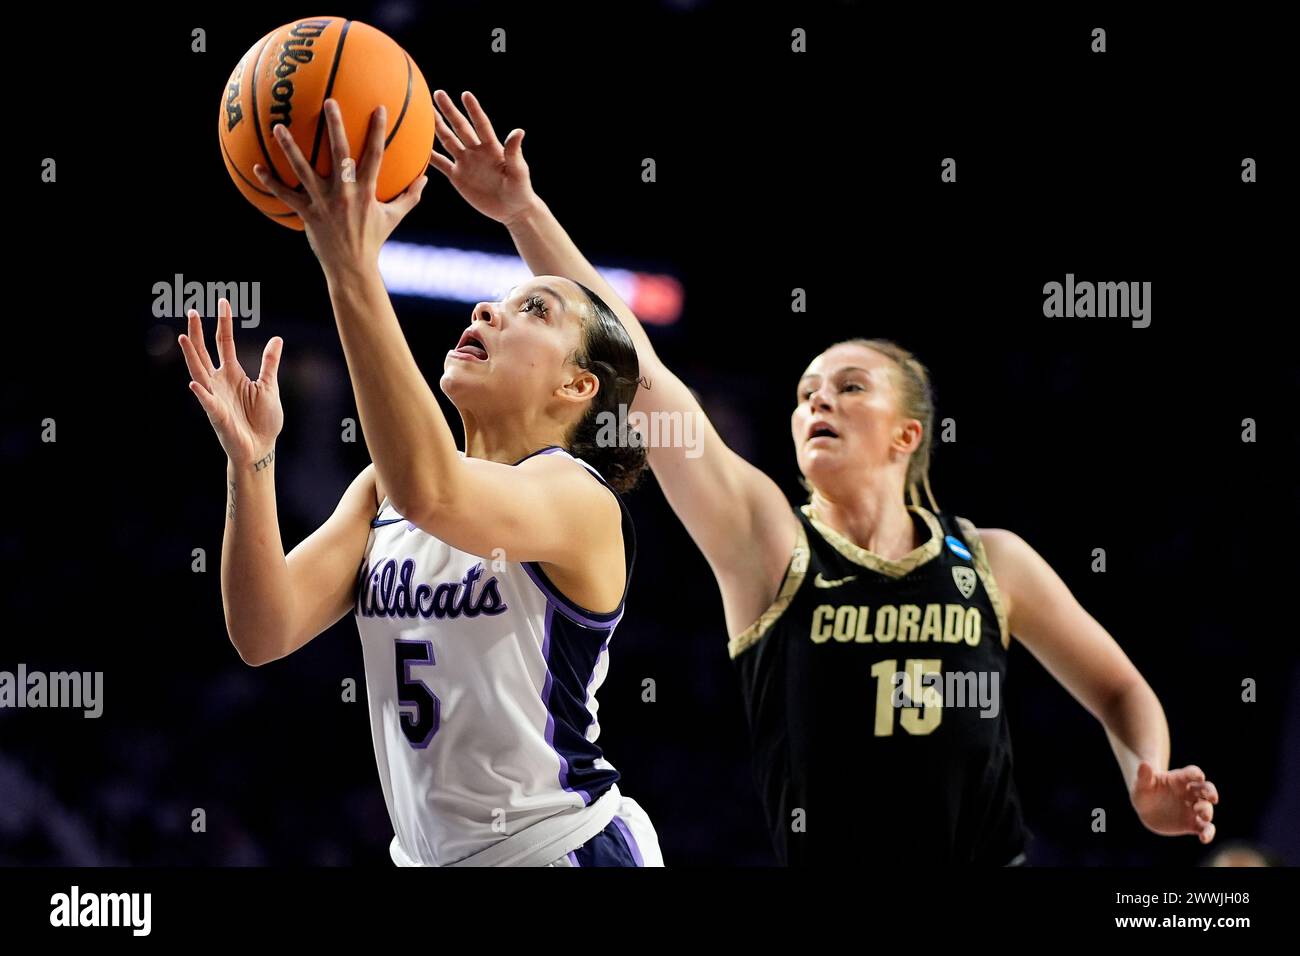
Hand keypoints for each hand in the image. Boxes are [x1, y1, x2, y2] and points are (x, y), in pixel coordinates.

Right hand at [178, 298, 283, 466]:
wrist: (261, 447)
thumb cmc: (263, 420)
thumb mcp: (269, 386)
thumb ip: (270, 363)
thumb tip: (277, 338)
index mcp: (233, 374)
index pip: (225, 343)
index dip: (223, 323)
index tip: (222, 302)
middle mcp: (220, 382)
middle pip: (204, 352)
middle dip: (198, 333)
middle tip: (192, 311)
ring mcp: (215, 397)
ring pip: (199, 371)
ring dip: (191, 355)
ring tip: (183, 337)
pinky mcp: (217, 415)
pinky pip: (207, 402)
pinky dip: (201, 393)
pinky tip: (194, 382)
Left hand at [253, 99, 427, 272]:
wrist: (353, 267)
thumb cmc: (373, 240)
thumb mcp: (394, 217)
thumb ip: (410, 196)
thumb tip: (426, 179)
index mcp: (366, 191)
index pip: (375, 155)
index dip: (377, 131)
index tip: (379, 108)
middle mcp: (344, 192)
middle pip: (339, 152)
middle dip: (335, 125)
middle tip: (329, 101)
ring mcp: (323, 202)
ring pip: (304, 169)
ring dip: (290, 148)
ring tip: (278, 127)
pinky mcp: (307, 213)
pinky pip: (286, 195)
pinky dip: (271, 182)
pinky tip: (257, 167)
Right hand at [427, 90, 537, 225]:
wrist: (512, 210)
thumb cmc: (520, 190)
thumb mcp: (519, 171)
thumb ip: (514, 152)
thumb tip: (519, 131)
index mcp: (492, 148)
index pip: (481, 124)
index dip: (473, 110)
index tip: (465, 94)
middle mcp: (476, 151)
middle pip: (459, 127)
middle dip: (449, 111)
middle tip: (437, 93)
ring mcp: (465, 163)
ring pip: (447, 141)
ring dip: (436, 127)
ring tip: (423, 113)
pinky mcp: (458, 177)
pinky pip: (440, 164)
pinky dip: (429, 156)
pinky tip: (417, 147)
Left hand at [1131, 762, 1218, 843]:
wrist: (1146, 809)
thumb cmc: (1144, 791)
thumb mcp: (1141, 784)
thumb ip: (1144, 775)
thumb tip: (1144, 763)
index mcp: (1178, 780)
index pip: (1190, 773)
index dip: (1195, 774)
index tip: (1198, 776)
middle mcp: (1189, 793)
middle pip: (1205, 789)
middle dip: (1210, 792)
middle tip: (1213, 798)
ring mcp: (1192, 808)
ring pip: (1206, 808)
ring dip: (1207, 811)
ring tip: (1203, 816)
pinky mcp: (1192, 823)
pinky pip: (1204, 828)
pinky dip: (1208, 833)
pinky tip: (1204, 838)